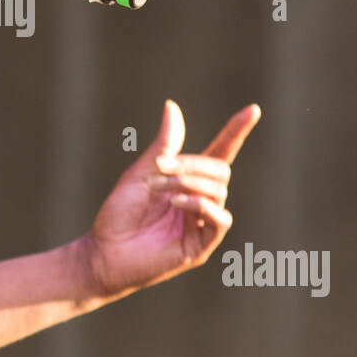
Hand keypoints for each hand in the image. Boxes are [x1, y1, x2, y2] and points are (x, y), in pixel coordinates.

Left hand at [82, 100, 260, 298]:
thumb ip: (164, 146)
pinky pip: (219, 219)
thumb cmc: (120, 213)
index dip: (237, 131)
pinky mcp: (200, 246)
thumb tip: (172, 106)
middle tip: (159, 169)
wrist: (102, 250)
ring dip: (187, 182)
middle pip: (220, 170)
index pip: (221, 152)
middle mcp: (200, 200)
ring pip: (217, 191)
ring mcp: (202, 224)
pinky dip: (200, 204)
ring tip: (157, 188)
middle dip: (192, 164)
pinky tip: (176, 203)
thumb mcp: (142, 172)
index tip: (253, 110)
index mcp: (189, 181)